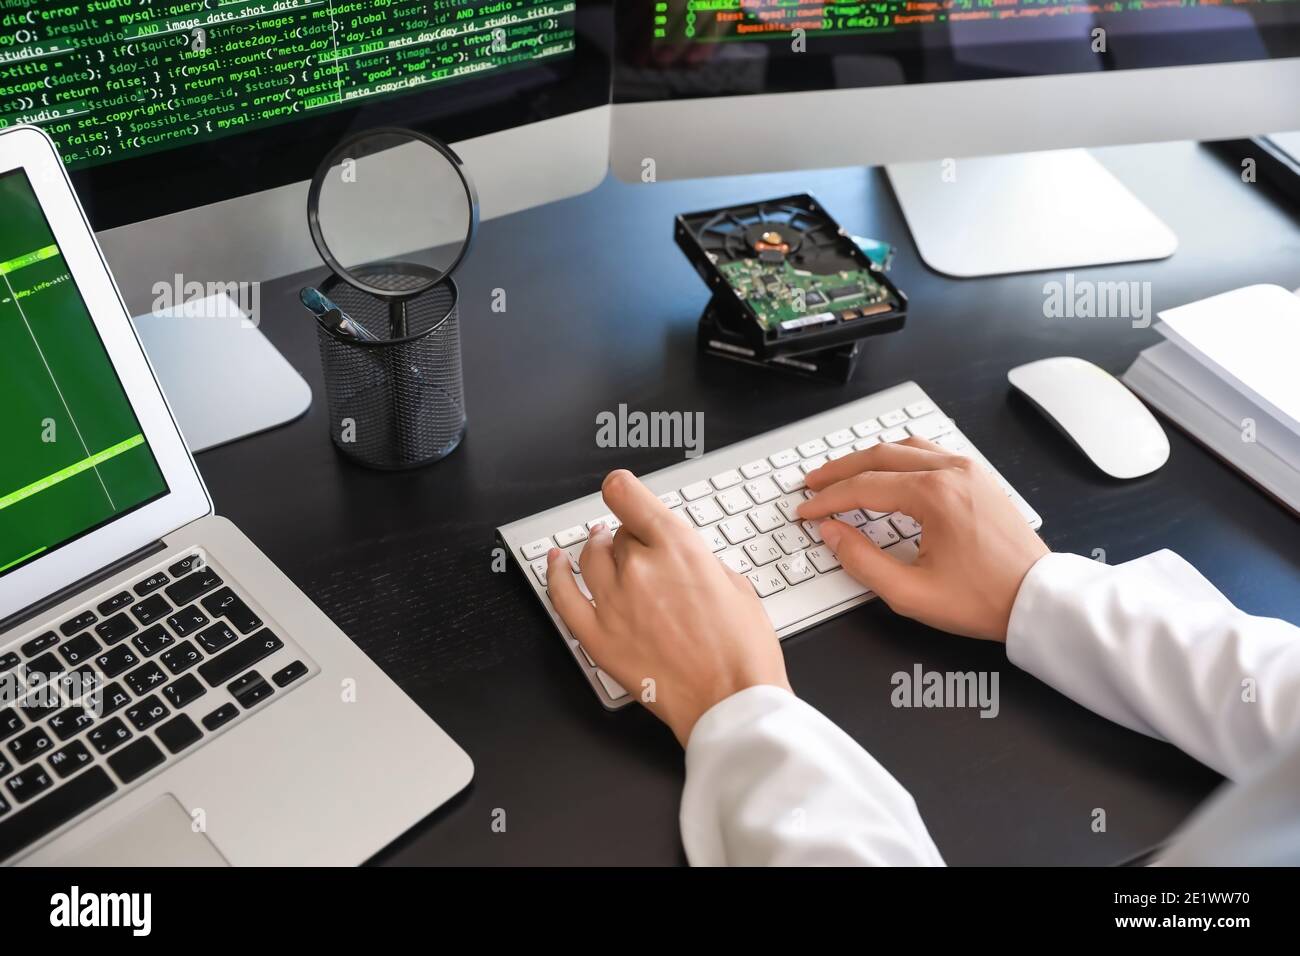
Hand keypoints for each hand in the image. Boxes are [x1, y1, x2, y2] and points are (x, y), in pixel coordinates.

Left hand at [546, 469, 789, 744]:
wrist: (731, 702)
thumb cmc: (742, 652)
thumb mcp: (736, 584)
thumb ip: (700, 560)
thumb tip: (679, 554)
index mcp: (677, 546)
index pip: (627, 494)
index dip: (622, 491)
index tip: (622, 493)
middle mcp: (639, 567)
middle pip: (617, 534)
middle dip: (629, 539)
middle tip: (644, 553)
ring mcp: (614, 602)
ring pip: (589, 558)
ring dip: (596, 550)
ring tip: (600, 549)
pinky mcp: (598, 637)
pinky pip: (563, 597)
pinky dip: (556, 575)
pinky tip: (556, 564)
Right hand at [797, 437, 1047, 640]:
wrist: (1038, 599)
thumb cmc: (983, 600)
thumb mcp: (911, 593)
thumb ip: (861, 561)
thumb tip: (831, 533)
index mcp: (934, 495)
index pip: (864, 487)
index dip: (827, 500)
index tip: (806, 511)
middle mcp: (951, 471)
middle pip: (879, 456)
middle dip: (839, 470)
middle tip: (812, 483)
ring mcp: (968, 470)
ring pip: (904, 447)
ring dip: (868, 459)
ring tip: (843, 475)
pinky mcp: (978, 477)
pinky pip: (929, 452)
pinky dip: (898, 457)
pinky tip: (886, 471)